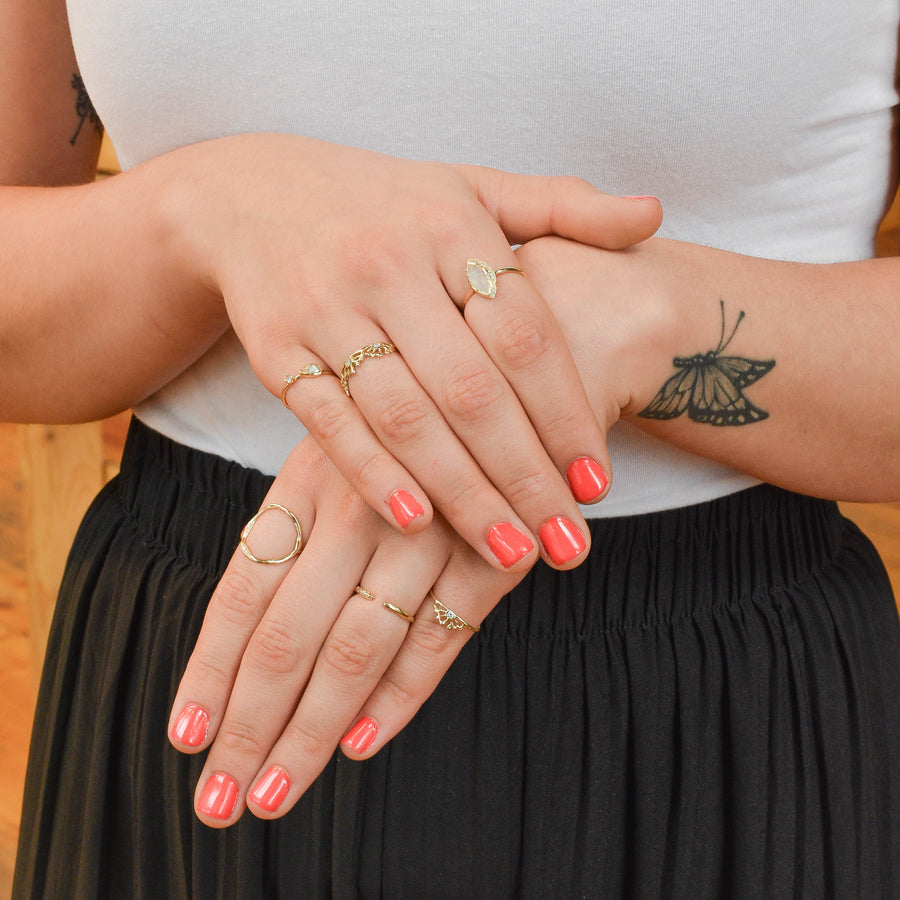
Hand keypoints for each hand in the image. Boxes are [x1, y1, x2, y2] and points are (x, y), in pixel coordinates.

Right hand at [156, 134, 660, 570]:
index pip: (524, 335)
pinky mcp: (276, 349)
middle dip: (525, 475)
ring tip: (510, 553)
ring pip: (405, 417)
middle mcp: (389, 265)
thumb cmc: (385, 204)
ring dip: (461, 493)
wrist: (252, 196)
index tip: (597, 485)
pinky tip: (415, 522)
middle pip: (471, 390)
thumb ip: (563, 207)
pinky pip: (329, 422)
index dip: (566, 413)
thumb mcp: (472, 188)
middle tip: (566, 544)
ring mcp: (326, 308)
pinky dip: (372, 474)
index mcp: (452, 226)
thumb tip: (653, 216)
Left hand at [167, 435, 522, 825]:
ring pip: (356, 647)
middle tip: (217, 800)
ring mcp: (427, 529)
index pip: (242, 591)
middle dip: (249, 724)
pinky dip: (399, 694)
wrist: (515, 370)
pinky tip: (359, 743)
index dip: (210, 668)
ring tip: (273, 793)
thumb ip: (302, 522)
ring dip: (311, 729)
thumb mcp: (341, 450)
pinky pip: (439, 636)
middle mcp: (359, 506)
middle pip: (288, 634)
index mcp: (309, 479)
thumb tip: (249, 622)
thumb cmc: (417, 421)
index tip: (185, 737)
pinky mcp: (493, 551)